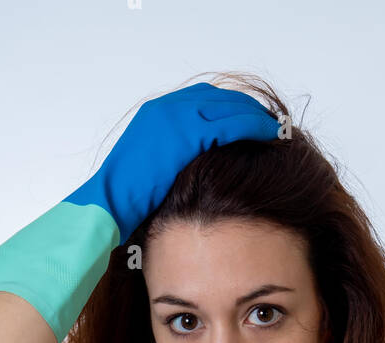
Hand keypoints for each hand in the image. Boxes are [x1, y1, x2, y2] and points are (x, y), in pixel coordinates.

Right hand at [66, 82, 281, 241]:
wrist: (110, 202)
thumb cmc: (127, 199)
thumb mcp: (152, 170)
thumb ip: (174, 158)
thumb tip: (196, 168)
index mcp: (157, 113)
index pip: (202, 99)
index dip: (230, 107)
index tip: (249, 117)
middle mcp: (167, 109)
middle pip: (218, 98)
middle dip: (246, 108)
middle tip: (270, 120)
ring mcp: (175, 118)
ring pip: (227, 107)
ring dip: (254, 115)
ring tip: (275, 127)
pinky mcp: (186, 135)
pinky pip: (228, 125)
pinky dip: (251, 127)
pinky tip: (269, 135)